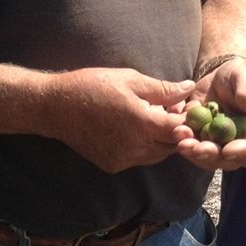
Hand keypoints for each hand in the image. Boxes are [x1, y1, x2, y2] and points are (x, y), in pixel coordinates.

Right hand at [39, 68, 194, 172]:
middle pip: (171, 146)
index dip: (187, 119)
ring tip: (152, 116)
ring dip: (161, 140)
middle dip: (176, 130)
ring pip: (157, 155)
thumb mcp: (130, 79)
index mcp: (141, 124)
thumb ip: (162, 89)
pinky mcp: (113, 166)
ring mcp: (123, 160)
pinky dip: (144, 146)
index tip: (187, 107)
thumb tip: (189, 88)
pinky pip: (139, 159)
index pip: (180, 130)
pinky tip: (134, 128)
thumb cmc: (93, 86)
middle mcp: (135, 148)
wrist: (56, 107)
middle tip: (171, 110)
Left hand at [175, 57, 245, 170]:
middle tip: (195, 149)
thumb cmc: (240, 73)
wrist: (219, 75)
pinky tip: (174, 130)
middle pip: (230, 158)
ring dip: (194, 151)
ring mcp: (221, 142)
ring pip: (208, 156)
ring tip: (181, 140)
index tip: (227, 151)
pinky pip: (192, 145)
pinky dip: (182, 140)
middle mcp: (242, 140)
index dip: (244, 151)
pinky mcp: (202, 138)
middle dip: (211, 155)